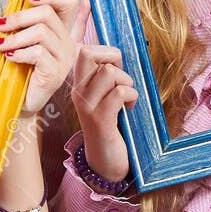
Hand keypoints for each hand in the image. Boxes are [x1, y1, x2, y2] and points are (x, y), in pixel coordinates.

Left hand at [0, 0, 85, 119]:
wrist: (19, 104)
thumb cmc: (20, 73)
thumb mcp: (22, 44)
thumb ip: (23, 26)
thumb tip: (12, 6)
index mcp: (62, 33)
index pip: (68, 3)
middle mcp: (68, 43)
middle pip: (48, 14)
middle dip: (19, 16)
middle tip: (0, 24)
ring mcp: (64, 59)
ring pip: (41, 32)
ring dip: (14, 37)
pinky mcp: (55, 73)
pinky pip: (38, 53)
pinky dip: (19, 53)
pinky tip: (9, 58)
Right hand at [70, 38, 138, 183]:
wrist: (105, 161)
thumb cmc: (112, 125)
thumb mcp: (104, 96)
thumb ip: (106, 76)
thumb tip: (116, 53)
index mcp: (79, 85)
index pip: (84, 50)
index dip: (106, 51)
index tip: (116, 69)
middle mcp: (78, 92)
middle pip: (90, 53)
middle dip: (113, 59)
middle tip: (121, 78)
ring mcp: (87, 106)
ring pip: (109, 72)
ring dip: (127, 82)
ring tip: (127, 98)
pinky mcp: (100, 119)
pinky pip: (120, 92)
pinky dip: (132, 96)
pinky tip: (130, 108)